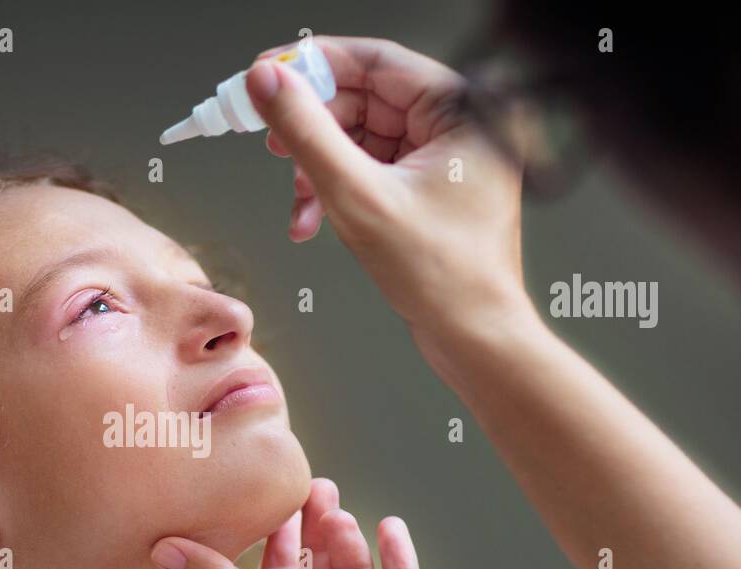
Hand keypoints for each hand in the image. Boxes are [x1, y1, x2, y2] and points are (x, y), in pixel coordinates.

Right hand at [245, 36, 537, 364]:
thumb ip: (307, 133)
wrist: (472, 336)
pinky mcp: (429, 186)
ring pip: (360, 137)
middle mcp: (462, 123)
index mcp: (466, 108)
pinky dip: (336, 190)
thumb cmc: (444, 276)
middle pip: (364, 99)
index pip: (377, 61)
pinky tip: (313, 219)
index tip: (267, 76)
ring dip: (318, 169)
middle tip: (273, 143)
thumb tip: (268, 84)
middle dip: (313, 130)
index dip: (314, 65)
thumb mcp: (357, 196)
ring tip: (300, 202)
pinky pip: (370, 168)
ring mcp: (445, 156)